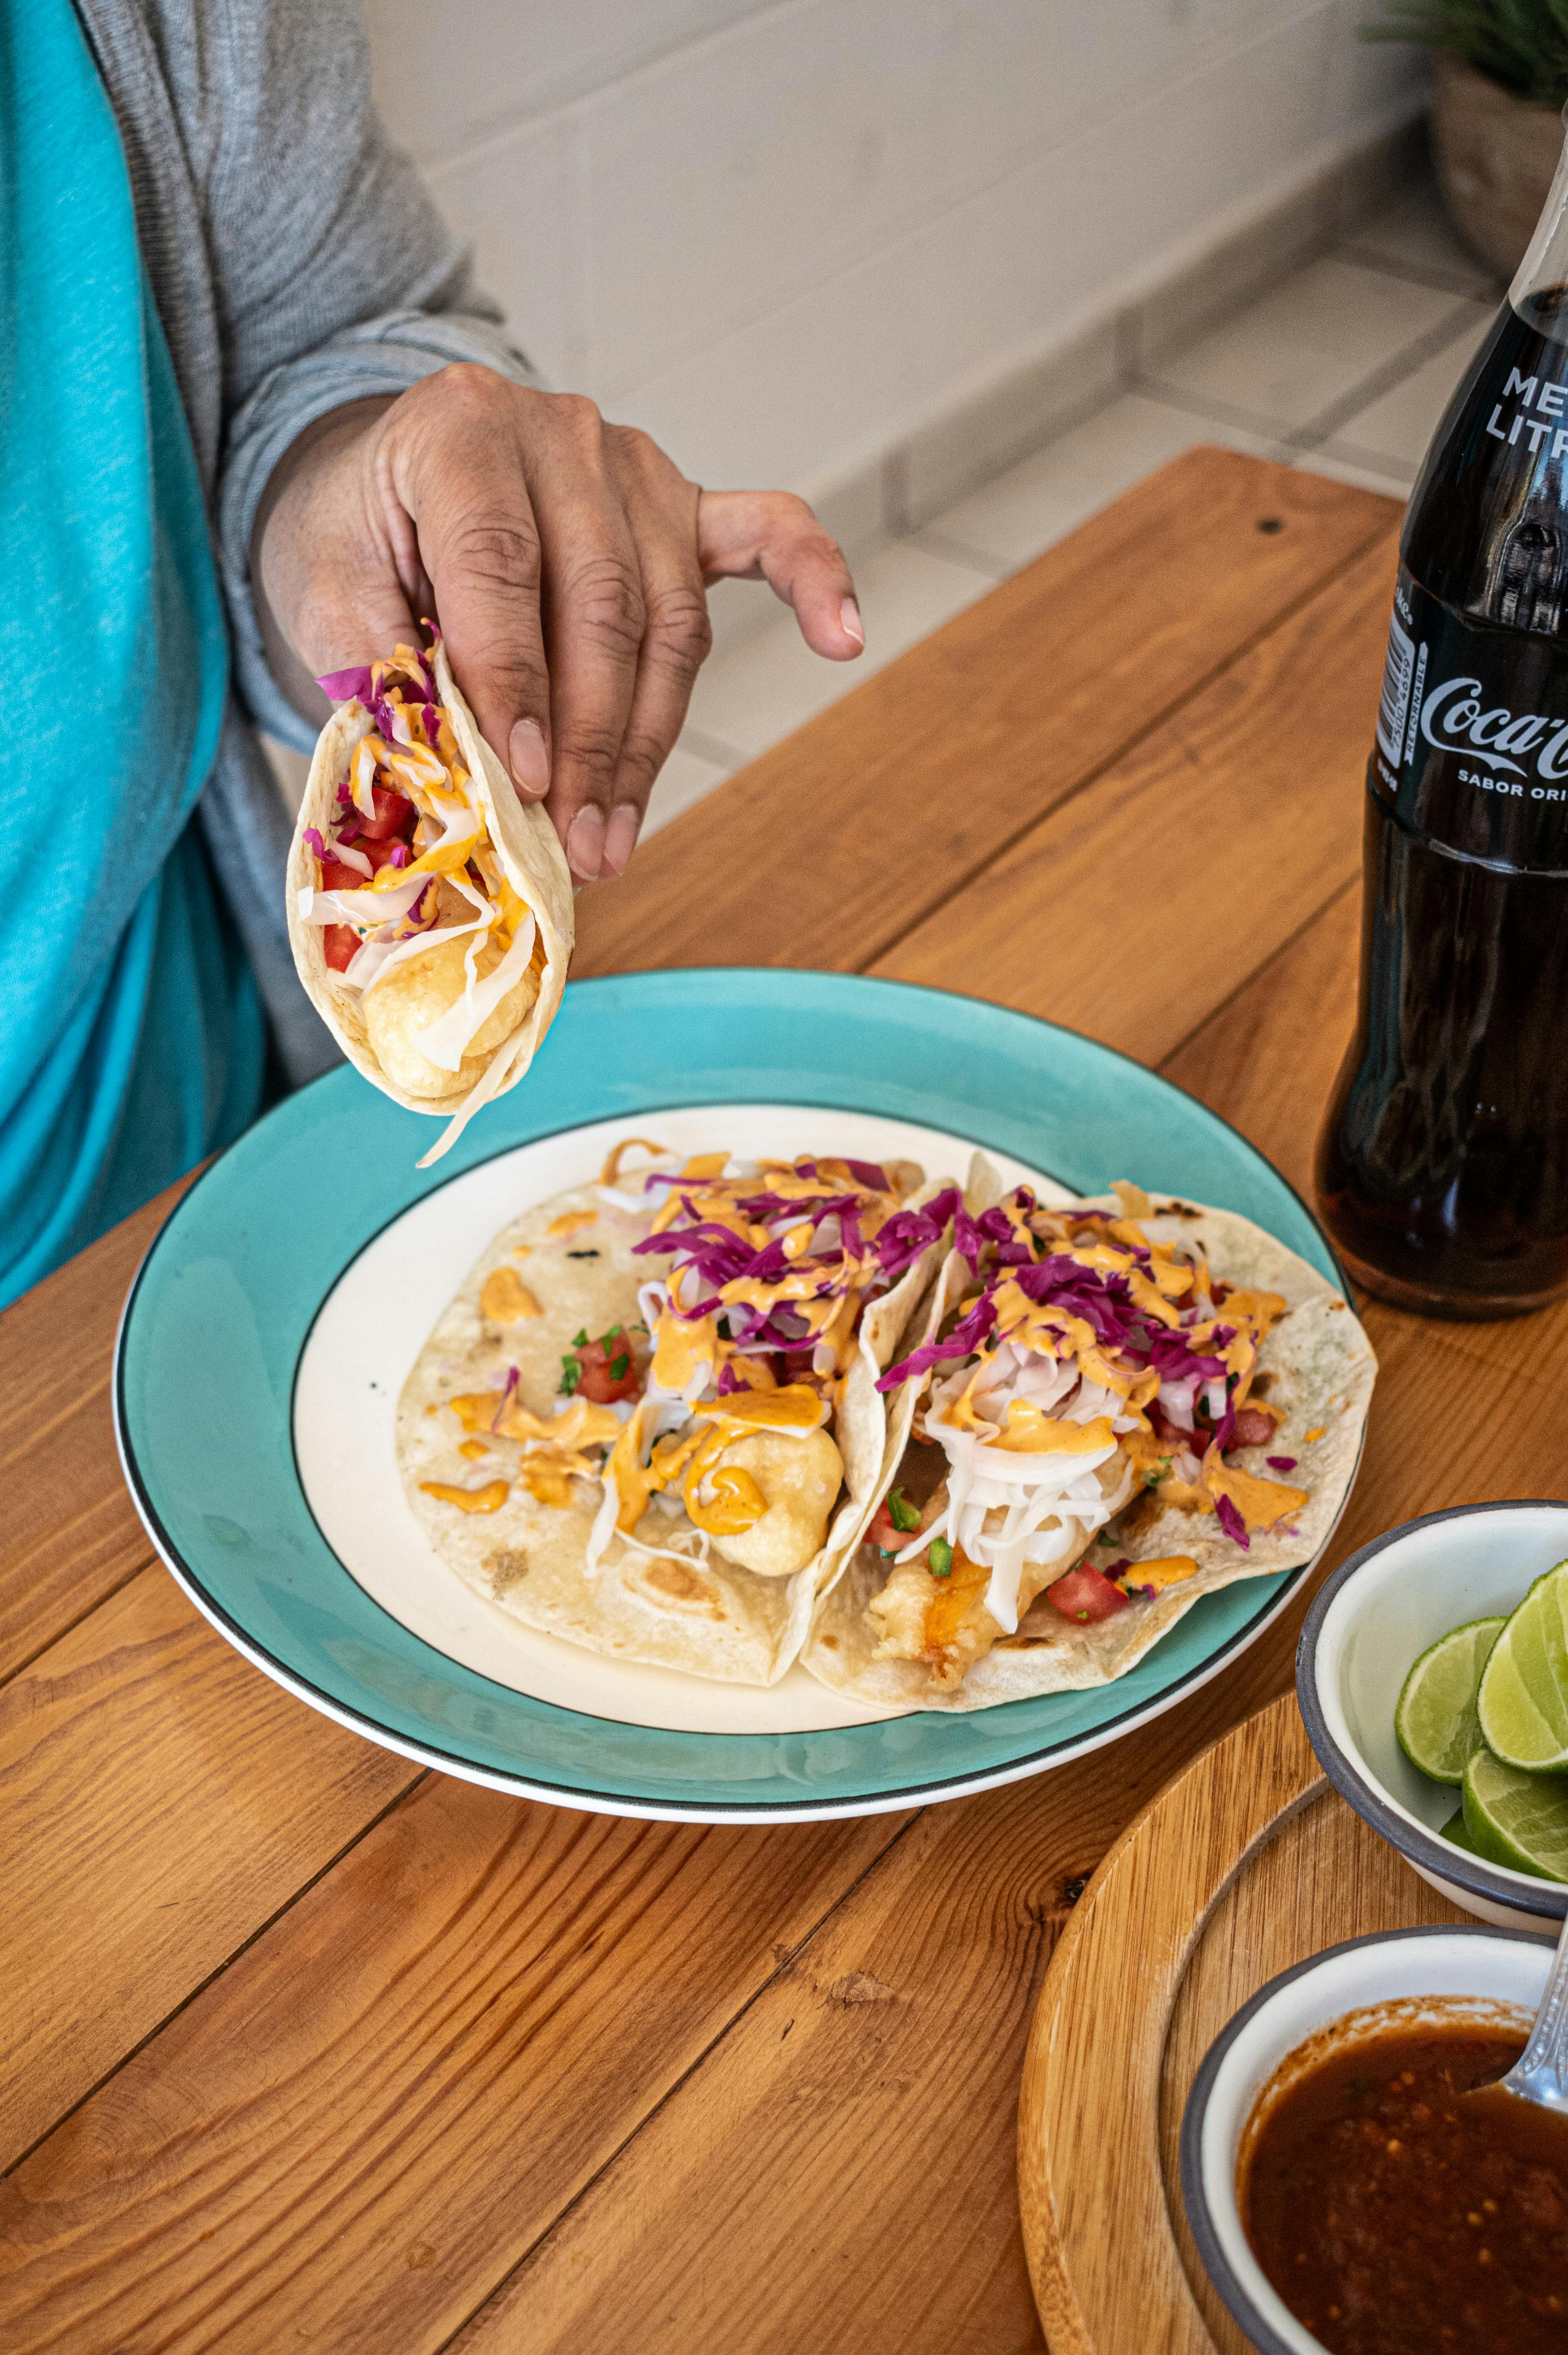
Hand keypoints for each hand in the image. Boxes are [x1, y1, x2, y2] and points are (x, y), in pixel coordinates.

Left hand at [251, 367, 863, 878]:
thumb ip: (374, 663)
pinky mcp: (685, 505)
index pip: (502, 568)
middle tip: (572, 842)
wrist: (389, 475)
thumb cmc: (362, 533)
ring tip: (615, 836)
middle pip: (602, 604)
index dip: (514, 684)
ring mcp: (637, 467)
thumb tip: (442, 769)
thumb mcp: (324, 584)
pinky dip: (813, 580)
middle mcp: (564, 434)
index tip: (520, 782)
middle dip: (588, 740)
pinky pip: (766, 534)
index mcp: (460, 433)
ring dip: (647, 739)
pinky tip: (844, 636)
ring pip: (668, 619)